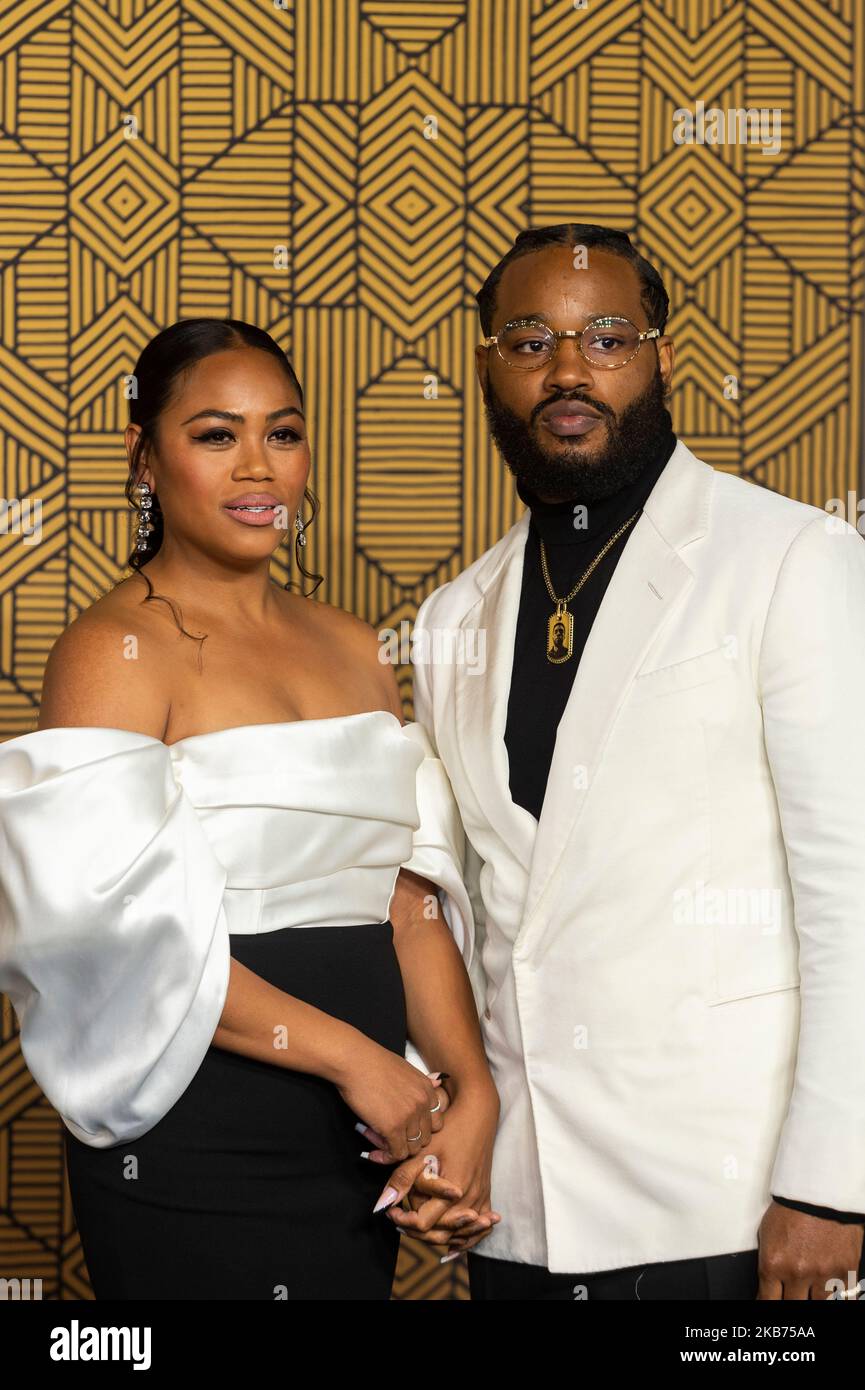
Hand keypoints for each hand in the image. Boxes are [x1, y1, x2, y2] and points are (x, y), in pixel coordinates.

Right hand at [332, 1039, 445, 1161]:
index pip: (435, 1123)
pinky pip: (396, 1153)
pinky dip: (384, 1157)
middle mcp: (423, 1103)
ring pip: (412, 1149)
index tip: (402, 1130)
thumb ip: (422, 1081)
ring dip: (395, 1149)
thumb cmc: (373, 1062)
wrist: (355, 1061)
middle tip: (387, 1137)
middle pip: (425, 1138)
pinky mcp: (393, 1127)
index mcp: (427, 1089)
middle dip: (407, 1141)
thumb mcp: (405, 1069)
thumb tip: (438, 1081)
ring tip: (376, 1140)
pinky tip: (372, 1152)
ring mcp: (409, 1116)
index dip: (418, 1129)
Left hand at [374, 1090, 500, 1256]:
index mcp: (454, 1189)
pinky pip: (477, 1231)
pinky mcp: (485, 1196)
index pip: (424, 1223)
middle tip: (398, 1219)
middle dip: (415, 1231)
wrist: (478, 1114)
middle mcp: (469, 1199)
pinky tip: (451, 1246)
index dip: (403, 1220)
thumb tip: (380, 1204)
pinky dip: (464, 1239)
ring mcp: (480, 1199)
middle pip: (439, 1234)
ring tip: (415, 1228)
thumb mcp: (423, 1151)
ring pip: (457, 1235)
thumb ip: (402, 1178)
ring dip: (435, 1237)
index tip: (390, 1211)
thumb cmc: (449, 1129)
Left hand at [757, 1201, 864, 1298]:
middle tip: (790, 1294)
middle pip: (792, 1305)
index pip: (767, 1300)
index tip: (768, 1303)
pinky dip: (835, 1294)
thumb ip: (769, 1262)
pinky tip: (829, 1289)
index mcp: (774, 1263)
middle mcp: (798, 1273)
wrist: (823, 1190)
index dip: (767, 1304)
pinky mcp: (845, 1271)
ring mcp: (823, 1274)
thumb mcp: (768, 1233)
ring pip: (817, 1304)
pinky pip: (841, 1296)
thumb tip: (767, 1283)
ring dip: (813, 1297)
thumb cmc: (793, 1206)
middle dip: (790, 1299)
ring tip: (810, 1288)